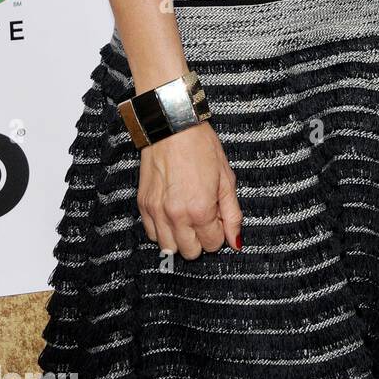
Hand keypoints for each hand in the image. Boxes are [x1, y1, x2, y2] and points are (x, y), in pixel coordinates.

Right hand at [137, 121, 241, 259]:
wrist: (173, 126)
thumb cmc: (202, 146)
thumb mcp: (226, 178)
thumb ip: (232, 214)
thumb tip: (235, 241)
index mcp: (200, 210)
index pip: (212, 244)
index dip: (219, 231)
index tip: (218, 215)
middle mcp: (176, 216)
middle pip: (190, 252)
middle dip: (201, 238)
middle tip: (204, 216)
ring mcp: (156, 212)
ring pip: (169, 248)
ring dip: (180, 237)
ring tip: (187, 215)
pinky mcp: (143, 205)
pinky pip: (152, 234)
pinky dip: (163, 229)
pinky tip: (172, 212)